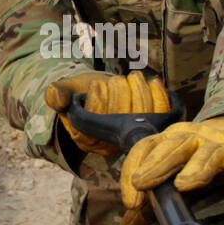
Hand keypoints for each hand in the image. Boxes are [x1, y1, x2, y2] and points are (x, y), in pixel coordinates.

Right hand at [46, 70, 170, 156]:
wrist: (103, 95)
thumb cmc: (83, 92)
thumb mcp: (66, 91)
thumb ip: (57, 94)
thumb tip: (59, 100)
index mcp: (89, 138)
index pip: (103, 112)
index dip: (101, 91)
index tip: (96, 84)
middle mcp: (113, 144)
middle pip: (128, 108)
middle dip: (120, 85)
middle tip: (114, 80)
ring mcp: (135, 139)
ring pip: (147, 105)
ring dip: (138, 84)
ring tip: (129, 80)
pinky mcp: (154, 129)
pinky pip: (166, 109)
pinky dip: (160, 90)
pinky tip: (152, 84)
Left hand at [118, 117, 223, 224]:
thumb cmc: (199, 161)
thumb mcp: (173, 177)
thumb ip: (150, 203)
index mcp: (169, 140)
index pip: (144, 149)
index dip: (132, 171)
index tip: (129, 202)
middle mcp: (191, 136)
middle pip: (172, 148)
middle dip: (156, 166)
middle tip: (141, 183)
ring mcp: (218, 142)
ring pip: (206, 153)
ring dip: (196, 168)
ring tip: (184, 184)